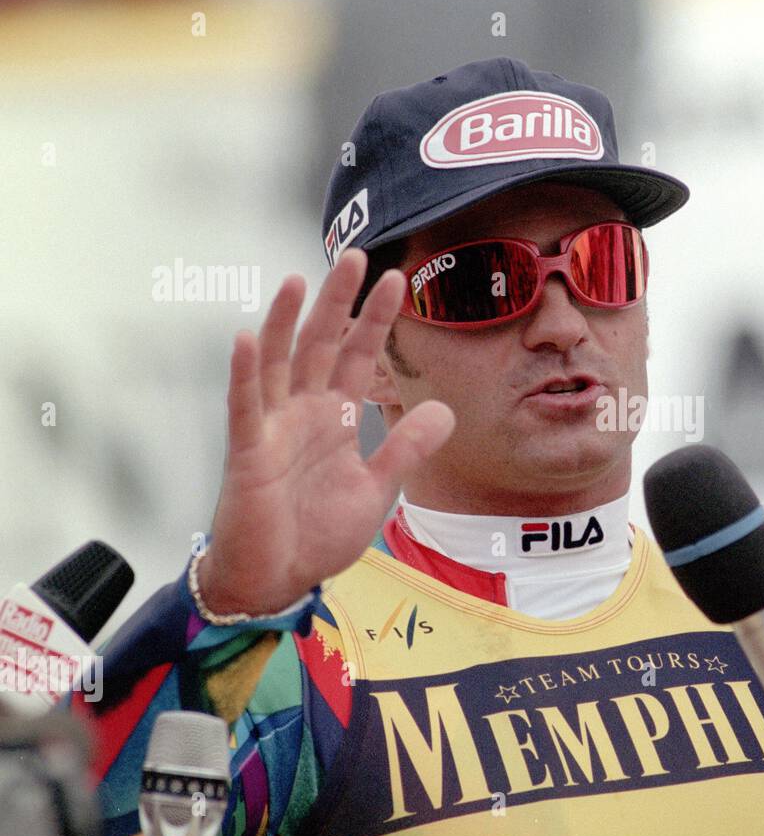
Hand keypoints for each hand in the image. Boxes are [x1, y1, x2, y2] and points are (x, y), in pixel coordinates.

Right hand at [198, 249, 454, 614]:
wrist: (277, 579)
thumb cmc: (316, 534)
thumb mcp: (377, 488)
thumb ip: (405, 447)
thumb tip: (445, 410)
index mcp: (335, 419)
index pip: (360, 357)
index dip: (375, 319)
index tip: (396, 279)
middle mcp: (303, 413)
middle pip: (322, 346)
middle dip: (338, 303)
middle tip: (355, 256)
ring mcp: (272, 428)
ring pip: (279, 363)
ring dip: (287, 322)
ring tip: (300, 281)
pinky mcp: (247, 453)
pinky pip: (245, 407)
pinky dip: (246, 373)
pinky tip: (247, 337)